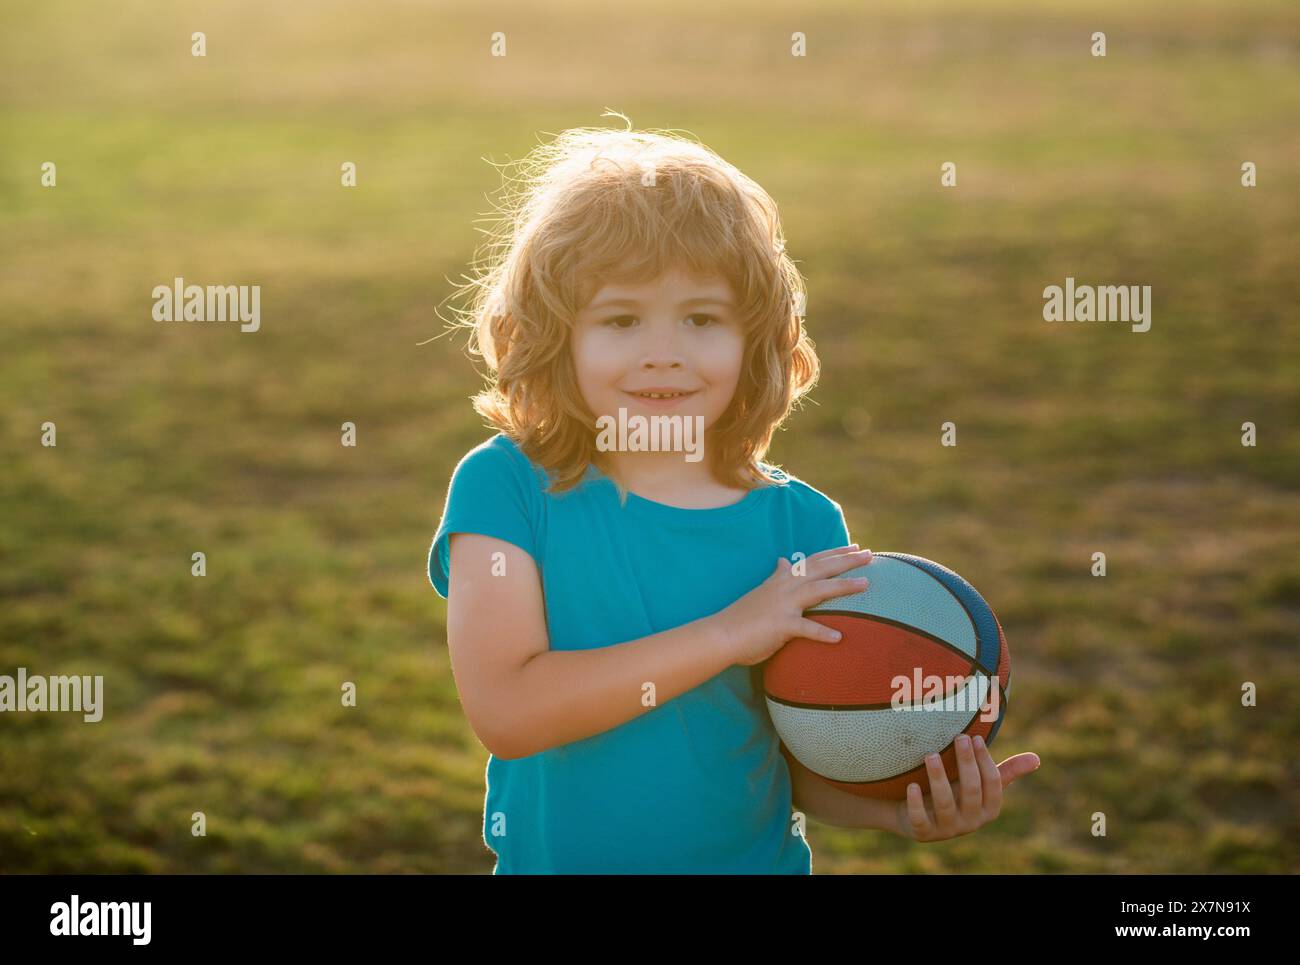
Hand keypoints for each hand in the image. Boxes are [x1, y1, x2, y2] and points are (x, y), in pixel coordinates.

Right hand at [712, 544, 873, 666]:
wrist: (722, 634)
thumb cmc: (743, 617)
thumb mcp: (762, 591)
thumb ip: (777, 577)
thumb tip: (784, 560)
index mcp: (783, 580)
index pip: (813, 561)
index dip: (835, 552)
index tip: (855, 546)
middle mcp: (786, 588)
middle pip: (821, 569)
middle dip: (847, 560)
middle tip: (870, 554)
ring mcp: (784, 605)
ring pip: (819, 591)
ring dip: (844, 586)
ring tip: (867, 584)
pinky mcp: (781, 625)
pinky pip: (806, 629)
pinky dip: (822, 633)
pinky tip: (839, 638)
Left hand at [894, 734, 1040, 841]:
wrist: (916, 815)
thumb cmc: (954, 793)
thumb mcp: (978, 783)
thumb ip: (1003, 772)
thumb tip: (1037, 759)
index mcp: (988, 809)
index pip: (992, 784)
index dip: (985, 761)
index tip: (975, 737)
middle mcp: (971, 822)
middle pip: (971, 790)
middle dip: (966, 763)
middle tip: (959, 738)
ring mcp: (947, 829)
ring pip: (945, 803)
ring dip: (938, 778)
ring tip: (931, 755)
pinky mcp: (923, 832)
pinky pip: (921, 820)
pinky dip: (916, 803)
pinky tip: (911, 786)